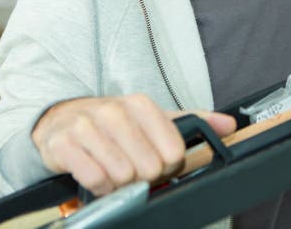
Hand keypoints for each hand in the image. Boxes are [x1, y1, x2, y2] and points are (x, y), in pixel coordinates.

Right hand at [31, 94, 235, 195]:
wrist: (61, 120)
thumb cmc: (113, 124)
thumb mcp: (153, 119)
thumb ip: (191, 122)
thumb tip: (229, 125)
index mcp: (140, 104)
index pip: (172, 150)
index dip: (169, 165)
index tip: (161, 163)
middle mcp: (113, 111)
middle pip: (148, 166)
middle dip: (144, 176)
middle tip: (135, 170)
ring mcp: (86, 126)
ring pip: (121, 174)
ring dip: (120, 183)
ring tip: (116, 173)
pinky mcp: (62, 144)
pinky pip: (93, 178)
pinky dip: (98, 186)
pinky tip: (97, 176)